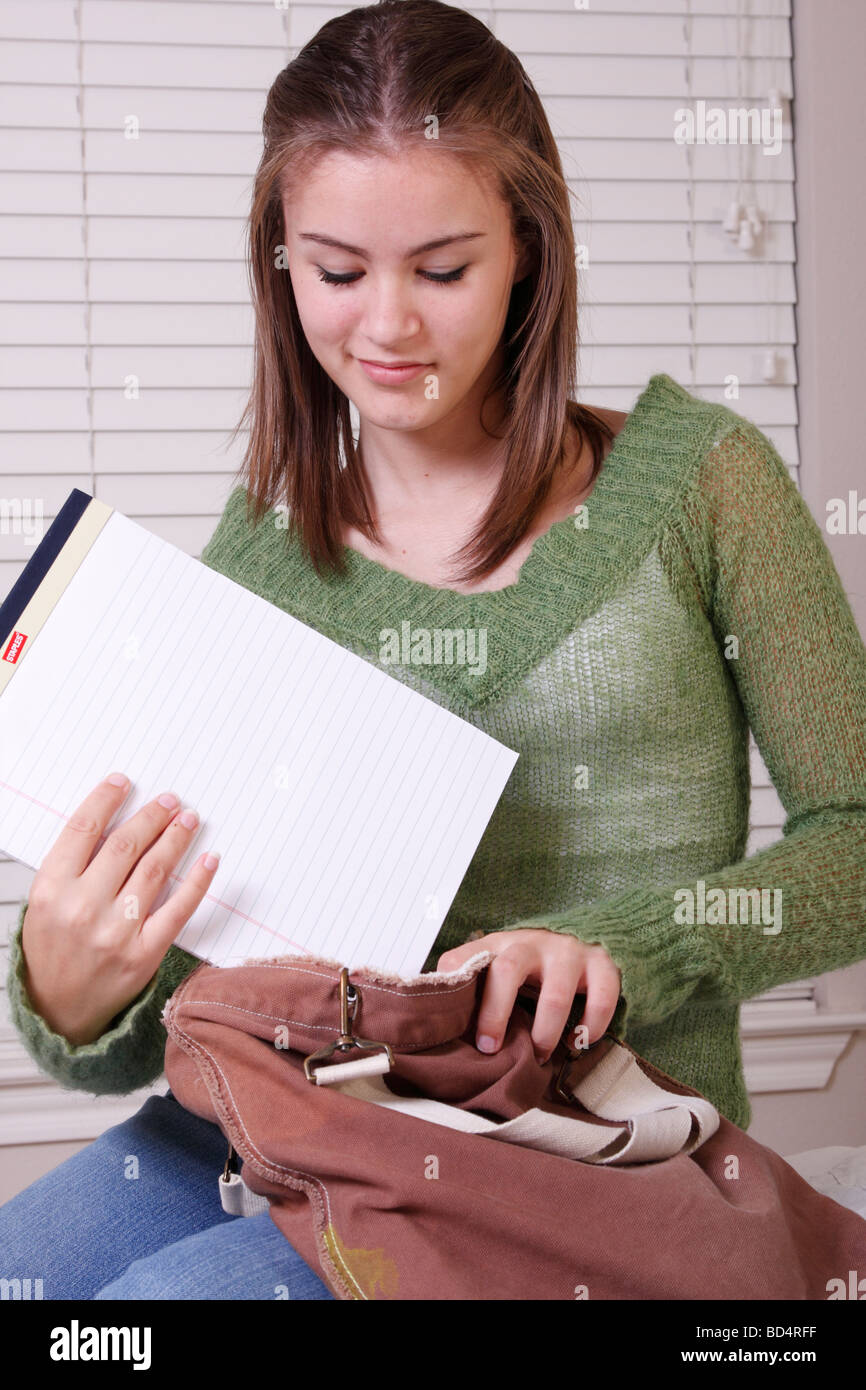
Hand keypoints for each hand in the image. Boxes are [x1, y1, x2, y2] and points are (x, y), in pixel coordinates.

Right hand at [20, 774, 219, 1045]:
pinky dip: (198, 881)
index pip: (82, 830)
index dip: (105, 799)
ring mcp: (116, 932)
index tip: (123, 782)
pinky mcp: (144, 953)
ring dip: (176, 838)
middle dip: (152, 816)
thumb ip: (72, 866)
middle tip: (170, 800)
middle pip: (125, 845)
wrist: (60, 1010)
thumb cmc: (53, 951)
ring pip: (154, 869)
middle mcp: (82, 908)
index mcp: (51, 890)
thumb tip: (113, 820)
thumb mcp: (44, 903)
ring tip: (188, 819)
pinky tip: (209, 859)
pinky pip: (179, 908)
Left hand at [436, 929, 621, 1063]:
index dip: (462, 992)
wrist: (581, 934)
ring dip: (546, 1034)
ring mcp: (569, 952)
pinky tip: (579, 1041)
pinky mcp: (602, 964)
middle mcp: (534, 943)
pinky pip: (601, 999)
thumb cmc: (529, 961)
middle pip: (509, 970)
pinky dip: (591, 1027)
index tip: (466, 1033)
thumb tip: (435, 1014)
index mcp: (501, 944)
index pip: (471, 958)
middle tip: (492, 1049)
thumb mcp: (496, 962)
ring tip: (540, 1056)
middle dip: (497, 1014)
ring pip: (556, 996)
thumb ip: (469, 979)